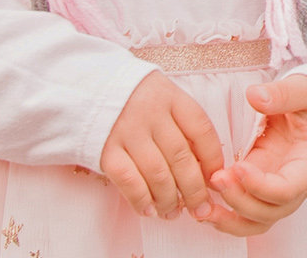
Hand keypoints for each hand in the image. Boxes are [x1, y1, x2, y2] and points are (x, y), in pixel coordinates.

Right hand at [99, 72, 226, 220]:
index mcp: (171, 97)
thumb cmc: (136, 101)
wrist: (89, 92)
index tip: (216, 180)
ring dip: (169, 200)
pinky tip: (149, 210)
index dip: (213, 159)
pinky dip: (141, 199)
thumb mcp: (163, 100)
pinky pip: (129, 180)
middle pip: (181, 157)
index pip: (201, 130)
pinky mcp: (105, 150)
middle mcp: (151, 113)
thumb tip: (206, 170)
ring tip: (173, 213)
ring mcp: (127, 131)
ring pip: (157, 173)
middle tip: (201, 210)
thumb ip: (182, 127)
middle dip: (195, 189)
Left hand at [202, 75, 306, 235]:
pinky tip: (204, 207)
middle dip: (240, 201)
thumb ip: (283, 94)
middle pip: (269, 212)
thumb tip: (254, 96)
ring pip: (255, 222)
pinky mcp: (259, 189)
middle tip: (217, 178)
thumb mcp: (305, 92)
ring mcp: (276, 192)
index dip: (261, 186)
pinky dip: (225, 217)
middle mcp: (295, 187)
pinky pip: (244, 214)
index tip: (239, 167)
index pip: (287, 191)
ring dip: (229, 220)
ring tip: (203, 208)